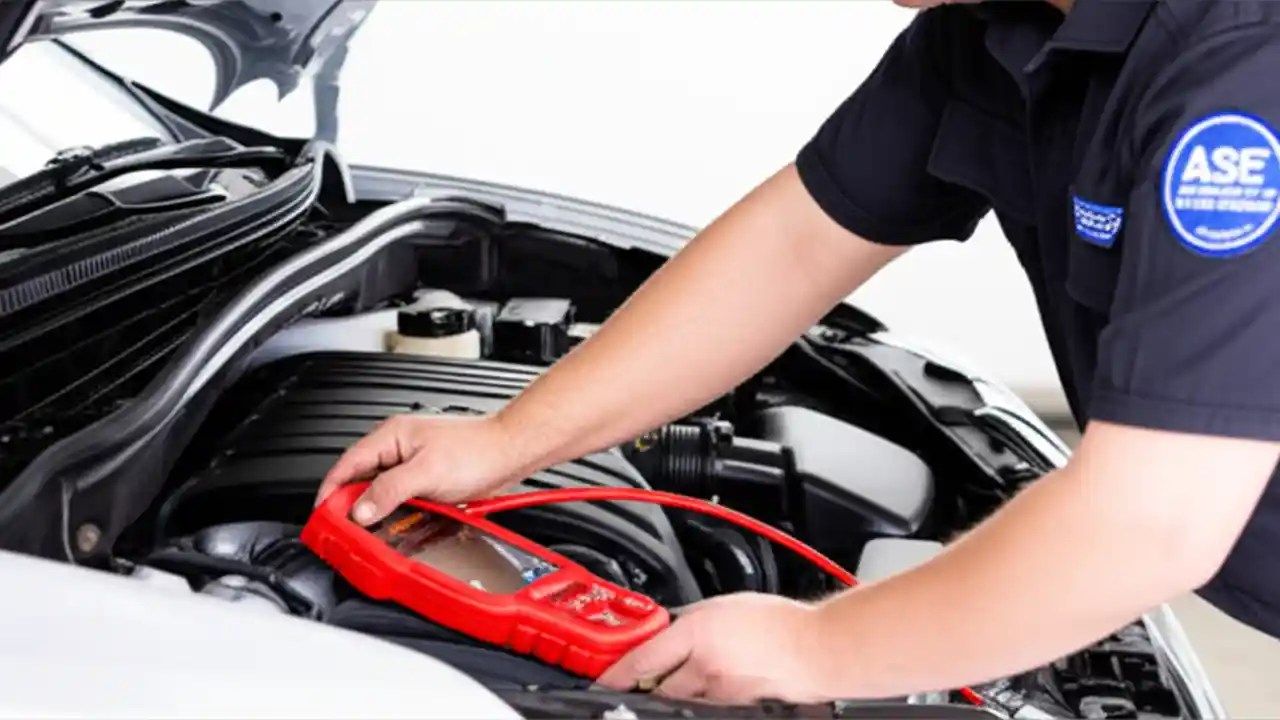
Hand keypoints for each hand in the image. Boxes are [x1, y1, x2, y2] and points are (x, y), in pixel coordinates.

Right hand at [315, 414, 526, 524]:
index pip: (346, 465)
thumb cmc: (476, 451)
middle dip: (350, 505)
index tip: (322, 517)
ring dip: (373, 510)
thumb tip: (360, 510)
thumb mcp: (426, 472)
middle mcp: (397, 447)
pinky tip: (394, 526)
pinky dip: (393, 512)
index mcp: (390, 437)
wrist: (511, 451)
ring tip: (366, 533)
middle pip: (359, 480)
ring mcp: (412, 462)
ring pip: (379, 491)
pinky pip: (399, 497)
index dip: (330, 493)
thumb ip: (389, 490)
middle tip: (343, 531)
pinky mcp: (426, 477)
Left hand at [597, 592, 830, 704]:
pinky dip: (702, 698)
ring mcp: (720, 693)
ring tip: (696, 674)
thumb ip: (690, 619)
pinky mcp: (735, 709)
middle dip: (650, 684)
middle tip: (647, 676)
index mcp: (698, 633)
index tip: (603, 680)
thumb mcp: (724, 605)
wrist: (817, 649)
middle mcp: (704, 667)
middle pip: (657, 688)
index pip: (642, 659)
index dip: (616, 674)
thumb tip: (665, 630)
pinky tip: (716, 685)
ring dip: (677, 691)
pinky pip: (705, 706)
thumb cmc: (780, 623)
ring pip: (681, 700)